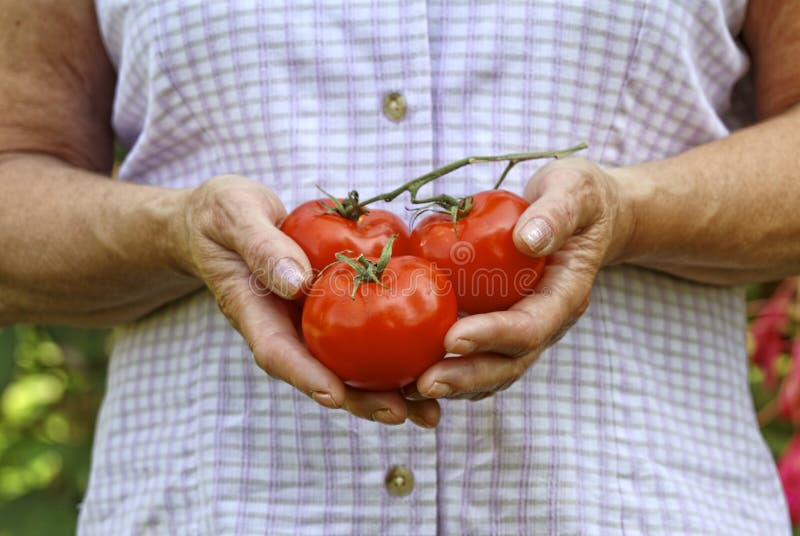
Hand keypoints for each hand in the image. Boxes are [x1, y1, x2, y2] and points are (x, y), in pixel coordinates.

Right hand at [177, 175, 439, 426]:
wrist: (222, 218)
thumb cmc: (222, 214)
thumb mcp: (234, 216)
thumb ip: (261, 246)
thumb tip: (296, 281)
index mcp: (253, 310)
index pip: (276, 351)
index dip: (305, 376)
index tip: (335, 396)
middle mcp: (283, 326)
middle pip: (320, 372)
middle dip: (359, 399)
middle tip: (401, 414)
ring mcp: (307, 322)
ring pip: (346, 364)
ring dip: (385, 389)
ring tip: (428, 410)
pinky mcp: (329, 310)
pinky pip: (360, 334)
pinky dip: (392, 352)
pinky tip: (430, 362)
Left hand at [404, 158, 631, 400]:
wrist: (585, 214)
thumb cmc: (580, 197)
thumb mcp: (575, 190)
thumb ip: (556, 214)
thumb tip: (527, 240)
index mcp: (566, 295)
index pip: (531, 326)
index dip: (493, 336)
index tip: (454, 338)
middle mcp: (546, 320)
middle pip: (509, 362)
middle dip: (467, 376)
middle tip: (424, 384)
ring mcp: (524, 326)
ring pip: (492, 368)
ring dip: (454, 384)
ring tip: (408, 391)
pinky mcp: (503, 322)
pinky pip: (478, 354)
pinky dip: (448, 367)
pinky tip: (410, 374)